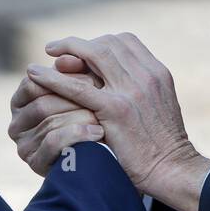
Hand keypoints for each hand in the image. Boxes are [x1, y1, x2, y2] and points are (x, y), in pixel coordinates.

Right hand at [7, 80, 101, 176]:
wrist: (94, 161)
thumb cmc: (86, 118)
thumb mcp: (78, 93)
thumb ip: (71, 74)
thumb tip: (67, 56)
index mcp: (19, 103)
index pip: (33, 83)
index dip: (63, 79)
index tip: (91, 78)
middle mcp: (15, 125)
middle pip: (42, 104)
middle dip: (74, 99)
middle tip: (102, 95)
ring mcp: (23, 147)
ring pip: (50, 123)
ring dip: (80, 117)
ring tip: (104, 115)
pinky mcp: (35, 164)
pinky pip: (54, 143)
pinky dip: (77, 135)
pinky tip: (98, 132)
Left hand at [25, 34, 209, 206]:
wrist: (173, 169)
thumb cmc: (162, 144)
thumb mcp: (157, 106)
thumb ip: (138, 88)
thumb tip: (108, 78)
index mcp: (157, 72)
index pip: (125, 41)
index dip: (100, 42)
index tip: (84, 51)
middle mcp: (145, 75)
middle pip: (107, 43)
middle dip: (81, 44)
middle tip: (59, 50)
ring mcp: (130, 91)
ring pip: (92, 55)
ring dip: (66, 50)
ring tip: (48, 52)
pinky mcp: (114, 109)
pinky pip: (77, 87)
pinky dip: (53, 78)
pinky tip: (36, 75)